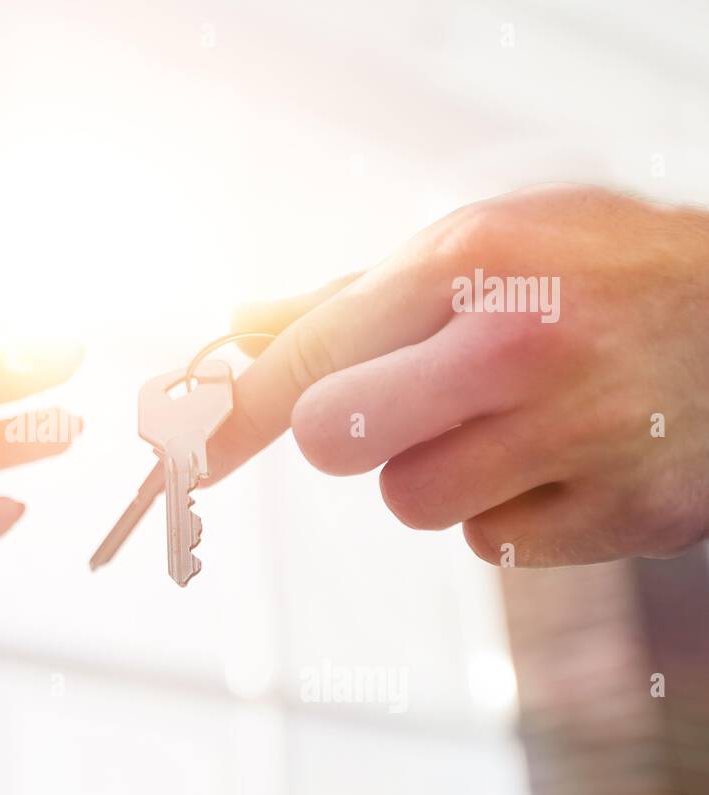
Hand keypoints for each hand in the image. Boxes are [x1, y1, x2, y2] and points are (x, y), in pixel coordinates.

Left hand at [208, 185, 708, 565]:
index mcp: (468, 261)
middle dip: (355, 432)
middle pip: (336, 440)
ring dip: (440, 473)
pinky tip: (566, 459)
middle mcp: (514, 346)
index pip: (308, 357)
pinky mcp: (618, 512)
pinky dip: (511, 511)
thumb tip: (242, 331)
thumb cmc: (605, 275)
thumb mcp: (488, 244)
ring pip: (411, 502)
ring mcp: (572, 434)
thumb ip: (355, 297)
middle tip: (414, 400)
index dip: (229, 416)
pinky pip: (493, 544)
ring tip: (514, 422)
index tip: (183, 456)